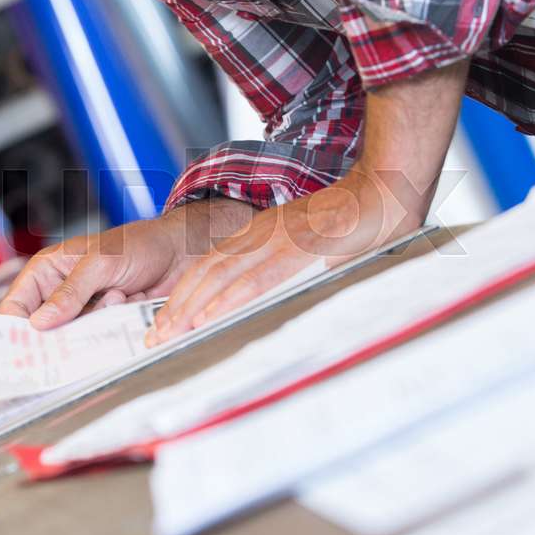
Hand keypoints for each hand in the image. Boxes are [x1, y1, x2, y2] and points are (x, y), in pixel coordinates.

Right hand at [0, 198, 254, 326]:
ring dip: (95, 325)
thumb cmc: (138, 244)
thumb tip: (39, 323)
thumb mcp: (100, 263)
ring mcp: (85, 313)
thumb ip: (70, 293)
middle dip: (59, 333)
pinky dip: (113, 330)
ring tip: (119, 294)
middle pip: (42, 331)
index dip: (12, 330)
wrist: (182, 253)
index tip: (17, 351)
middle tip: (78, 328)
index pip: (16, 307)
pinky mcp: (107, 326)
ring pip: (73, 340)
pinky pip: (99, 342)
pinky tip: (129, 301)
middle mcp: (61, 295)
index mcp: (47, 271)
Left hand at [149, 170, 419, 345]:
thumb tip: (267, 307)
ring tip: (169, 335)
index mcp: (255, 235)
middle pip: (202, 274)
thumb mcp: (304, 251)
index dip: (181, 297)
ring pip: (218, 277)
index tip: (163, 325)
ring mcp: (273, 239)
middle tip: (153, 340)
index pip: (206, 269)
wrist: (381, 194)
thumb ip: (282, 273)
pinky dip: (229, 300)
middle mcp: (256, 235)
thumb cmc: (349, 227)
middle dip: (174, 309)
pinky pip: (255, 279)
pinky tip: (210, 317)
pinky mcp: (295, 249)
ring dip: (190, 308)